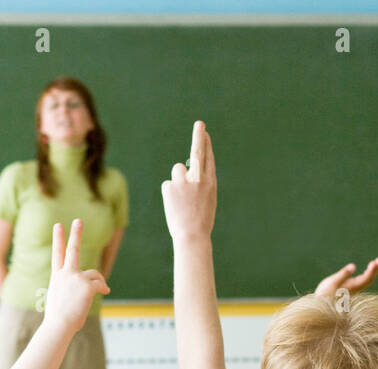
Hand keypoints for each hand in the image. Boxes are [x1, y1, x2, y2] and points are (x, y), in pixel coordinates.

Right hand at [43, 219, 108, 331]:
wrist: (58, 325)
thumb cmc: (59, 320)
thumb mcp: (63, 302)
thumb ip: (74, 291)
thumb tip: (92, 290)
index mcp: (56, 277)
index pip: (57, 255)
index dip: (58, 239)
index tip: (58, 225)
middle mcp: (65, 274)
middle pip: (72, 250)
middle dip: (75, 234)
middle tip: (78, 221)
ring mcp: (75, 277)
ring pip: (94, 274)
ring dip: (99, 282)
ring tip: (100, 290)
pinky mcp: (87, 285)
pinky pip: (100, 283)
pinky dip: (103, 288)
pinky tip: (105, 292)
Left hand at [162, 120, 216, 241]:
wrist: (192, 236)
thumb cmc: (200, 222)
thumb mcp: (206, 201)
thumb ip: (199, 184)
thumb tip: (186, 171)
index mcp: (210, 183)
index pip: (208, 158)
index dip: (206, 145)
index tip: (205, 133)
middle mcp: (199, 179)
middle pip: (197, 152)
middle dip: (199, 136)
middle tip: (200, 124)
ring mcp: (184, 182)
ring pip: (177, 170)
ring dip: (177, 181)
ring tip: (181, 200)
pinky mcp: (170, 186)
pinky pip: (167, 185)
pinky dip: (169, 194)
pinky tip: (174, 205)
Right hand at [315, 257, 377, 296]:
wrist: (321, 307)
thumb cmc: (325, 294)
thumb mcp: (333, 282)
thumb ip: (343, 274)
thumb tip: (353, 266)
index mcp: (352, 287)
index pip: (366, 278)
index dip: (372, 270)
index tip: (375, 262)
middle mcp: (355, 289)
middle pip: (369, 279)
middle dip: (375, 269)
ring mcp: (354, 290)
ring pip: (367, 281)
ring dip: (372, 271)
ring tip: (376, 262)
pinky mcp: (351, 290)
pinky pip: (363, 282)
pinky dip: (368, 274)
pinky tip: (368, 269)